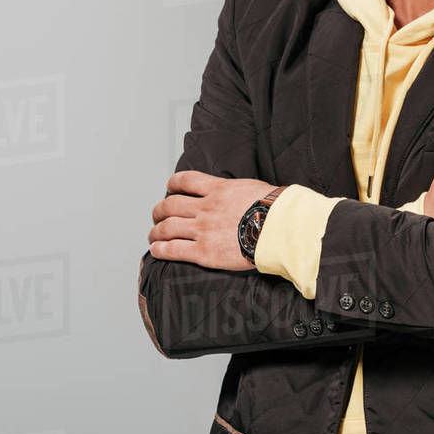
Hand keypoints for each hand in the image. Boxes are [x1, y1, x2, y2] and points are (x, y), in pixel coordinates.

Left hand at [148, 170, 276, 270]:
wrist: (280, 228)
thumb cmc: (274, 210)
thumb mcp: (252, 188)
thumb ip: (237, 192)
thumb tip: (239, 195)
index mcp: (218, 189)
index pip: (185, 181)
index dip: (172, 184)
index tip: (169, 189)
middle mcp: (206, 207)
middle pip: (170, 205)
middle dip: (159, 211)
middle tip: (157, 216)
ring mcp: (203, 229)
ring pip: (167, 227)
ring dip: (156, 231)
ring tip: (153, 235)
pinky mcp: (204, 252)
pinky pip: (174, 249)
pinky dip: (160, 249)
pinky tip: (156, 250)